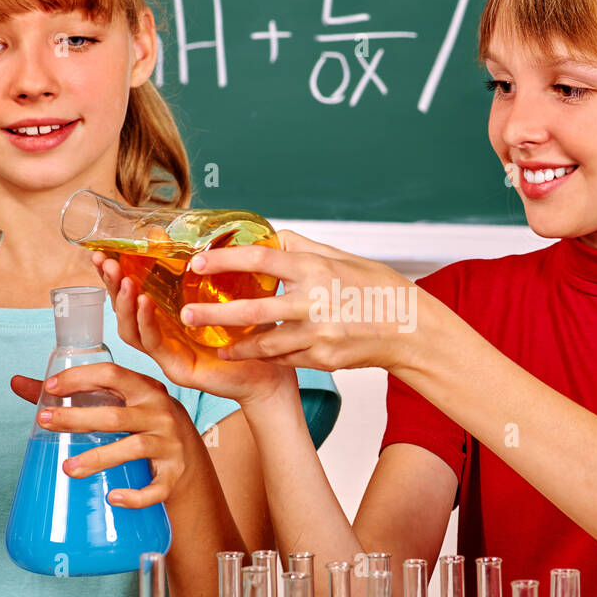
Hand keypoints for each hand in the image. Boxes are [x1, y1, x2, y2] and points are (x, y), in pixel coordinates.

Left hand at [9, 363, 186, 508]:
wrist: (187, 457)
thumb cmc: (141, 423)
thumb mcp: (117, 403)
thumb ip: (71, 393)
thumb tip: (16, 382)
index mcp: (144, 389)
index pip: (112, 374)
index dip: (81, 378)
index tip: (50, 388)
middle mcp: (160, 413)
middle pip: (116, 416)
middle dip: (77, 418)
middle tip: (45, 422)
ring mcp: (169, 444)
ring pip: (133, 448)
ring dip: (98, 458)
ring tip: (67, 468)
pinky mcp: (174, 474)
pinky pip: (156, 488)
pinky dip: (135, 496)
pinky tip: (113, 498)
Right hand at [89, 251, 295, 406]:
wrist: (270, 372)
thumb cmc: (249, 332)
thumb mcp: (227, 292)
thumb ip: (206, 267)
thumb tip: (195, 231)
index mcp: (167, 315)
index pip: (132, 291)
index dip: (115, 273)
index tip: (103, 251)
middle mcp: (161, 334)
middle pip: (123, 309)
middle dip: (111, 284)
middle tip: (104, 261)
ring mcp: (166, 354)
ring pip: (131, 329)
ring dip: (124, 302)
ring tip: (123, 279)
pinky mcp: (176, 368)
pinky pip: (154, 343)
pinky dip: (146, 322)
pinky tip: (145, 302)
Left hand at [179, 231, 422, 371]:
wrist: (410, 329)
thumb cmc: (378, 289)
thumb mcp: (343, 258)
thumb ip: (303, 248)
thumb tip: (270, 238)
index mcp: (316, 269)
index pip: (260, 260)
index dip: (225, 259)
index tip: (198, 262)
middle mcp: (314, 302)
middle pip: (252, 310)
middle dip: (213, 313)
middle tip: (186, 313)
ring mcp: (318, 334)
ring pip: (265, 343)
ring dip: (236, 344)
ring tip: (214, 343)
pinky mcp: (323, 358)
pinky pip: (285, 357)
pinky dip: (265, 356)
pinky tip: (248, 354)